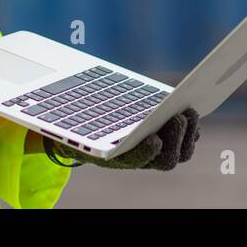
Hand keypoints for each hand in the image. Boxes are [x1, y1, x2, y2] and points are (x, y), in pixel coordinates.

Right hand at [45, 108, 199, 170]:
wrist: (85, 135)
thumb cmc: (79, 122)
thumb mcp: (74, 113)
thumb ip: (79, 105)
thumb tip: (55, 86)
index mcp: (112, 156)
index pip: (133, 160)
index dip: (145, 153)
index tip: (153, 140)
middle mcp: (136, 160)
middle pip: (165, 160)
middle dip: (175, 138)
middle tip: (179, 116)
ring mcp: (153, 155)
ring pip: (179, 153)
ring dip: (188, 133)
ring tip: (189, 110)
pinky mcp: (165, 143)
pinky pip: (185, 140)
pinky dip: (191, 127)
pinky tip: (190, 107)